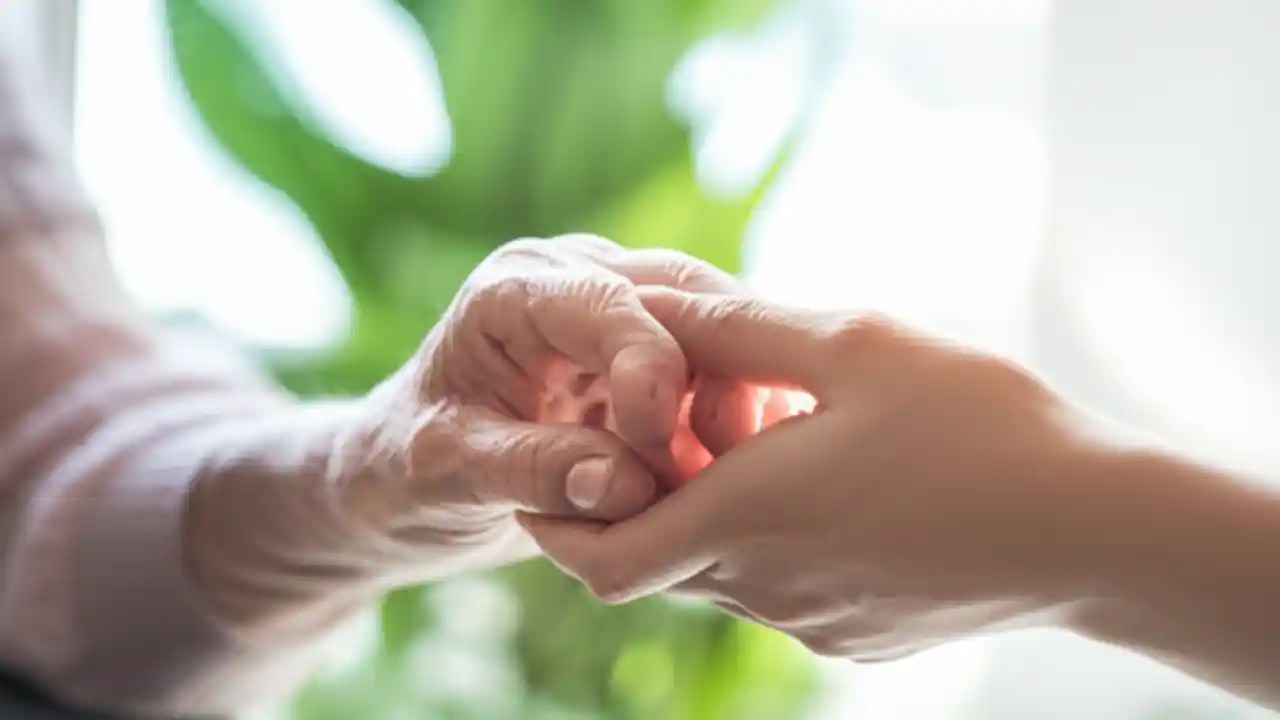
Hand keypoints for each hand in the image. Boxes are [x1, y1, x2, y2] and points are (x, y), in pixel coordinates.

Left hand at [186, 236, 760, 630]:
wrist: (410, 484)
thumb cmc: (408, 469)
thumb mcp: (449, 472)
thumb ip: (532, 470)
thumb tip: (627, 484)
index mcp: (517, 287)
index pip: (610, 305)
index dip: (649, 372)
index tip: (656, 457)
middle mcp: (579, 278)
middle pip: (687, 301)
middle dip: (714, 382)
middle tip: (718, 470)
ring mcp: (624, 311)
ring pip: (722, 331)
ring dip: (736, 402)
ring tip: (729, 479)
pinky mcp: (653, 355)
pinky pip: (720, 372)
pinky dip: (736, 419)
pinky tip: (736, 472)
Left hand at [520, 290, 1135, 659]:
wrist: (1094, 533)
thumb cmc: (977, 426)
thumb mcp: (852, 346)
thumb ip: (739, 327)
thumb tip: (657, 305)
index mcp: (745, 517)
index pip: (600, 556)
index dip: (554, 525)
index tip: (545, 479)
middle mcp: (764, 589)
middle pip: (657, 559)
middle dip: (640, 500)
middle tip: (658, 433)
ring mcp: (812, 624)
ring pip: (720, 575)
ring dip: (712, 517)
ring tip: (756, 445)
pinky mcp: (858, 638)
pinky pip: (780, 594)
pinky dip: (768, 546)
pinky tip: (829, 491)